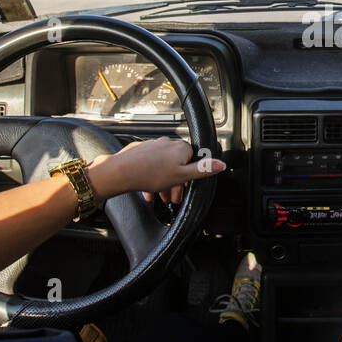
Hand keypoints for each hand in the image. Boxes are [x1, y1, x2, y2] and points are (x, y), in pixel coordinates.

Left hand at [87, 137, 223, 203]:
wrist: (121, 171)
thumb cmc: (150, 174)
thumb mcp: (181, 176)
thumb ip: (202, 170)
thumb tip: (220, 164)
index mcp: (181, 148)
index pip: (193, 160)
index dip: (189, 177)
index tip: (184, 188)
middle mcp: (168, 143)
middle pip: (176, 165)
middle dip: (174, 183)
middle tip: (170, 197)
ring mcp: (153, 146)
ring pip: (162, 167)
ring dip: (162, 183)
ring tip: (157, 196)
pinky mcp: (141, 151)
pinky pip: (150, 166)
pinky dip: (150, 178)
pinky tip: (147, 190)